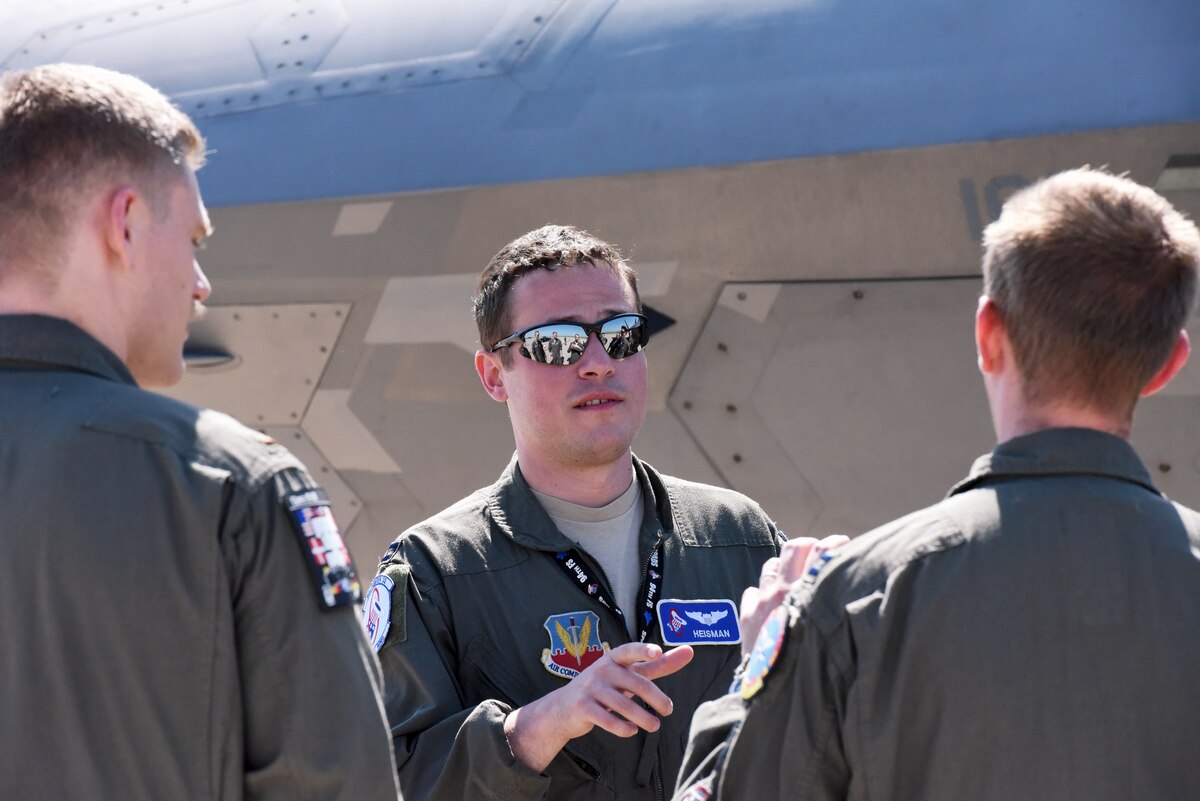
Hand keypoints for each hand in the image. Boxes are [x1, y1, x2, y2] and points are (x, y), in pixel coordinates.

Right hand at [505, 642, 693, 772]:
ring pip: (622, 704)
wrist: (564, 708)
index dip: (643, 651)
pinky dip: (621, 727)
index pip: (629, 651)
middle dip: (655, 698)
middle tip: (669, 710)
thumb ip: (658, 664)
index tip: (656, 653)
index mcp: (613, 658)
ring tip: (655, 726)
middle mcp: (601, 669)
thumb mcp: (628, 673)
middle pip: (634, 683)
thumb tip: (689, 652)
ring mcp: (590, 688)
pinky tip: (632, 731)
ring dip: (642, 718)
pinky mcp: (582, 707)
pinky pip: (606, 719)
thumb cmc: (605, 687)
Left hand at [740, 535, 848, 656]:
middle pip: (794, 547)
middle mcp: (783, 591)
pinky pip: (753, 591)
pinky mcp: (747, 615)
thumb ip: (833, 607)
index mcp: (808, 593)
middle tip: (818, 553)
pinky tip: (771, 605)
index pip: (822, 551)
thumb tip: (846, 590)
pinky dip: (762, 594)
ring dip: (783, 569)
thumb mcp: (829, 635)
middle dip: (808, 546)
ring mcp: (762, 601)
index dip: (835, 545)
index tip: (843, 546)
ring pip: (771, 565)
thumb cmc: (809, 667)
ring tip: (793, 581)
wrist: (774, 694)